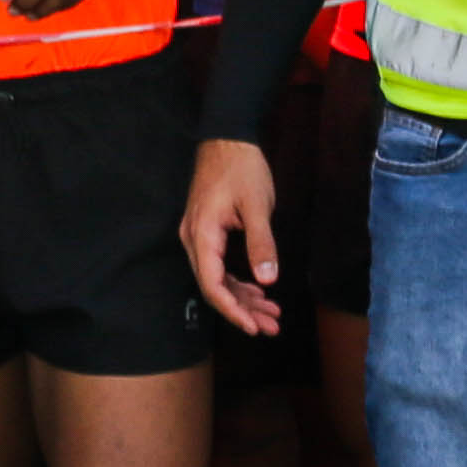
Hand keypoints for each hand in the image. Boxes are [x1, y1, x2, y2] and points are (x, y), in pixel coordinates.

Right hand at [181, 135, 285, 337]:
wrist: (227, 139)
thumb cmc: (242, 169)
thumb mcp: (257, 205)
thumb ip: (261, 243)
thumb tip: (267, 280)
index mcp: (202, 234)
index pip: (211, 283)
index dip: (232, 309)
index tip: (254, 327)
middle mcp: (194, 239)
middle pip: (213, 285)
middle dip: (242, 309)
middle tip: (271, 327)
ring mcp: (198, 236)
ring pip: (217, 277)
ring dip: (242, 297)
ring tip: (271, 314)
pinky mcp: (207, 232)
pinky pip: (219, 265)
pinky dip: (238, 280)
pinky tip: (259, 291)